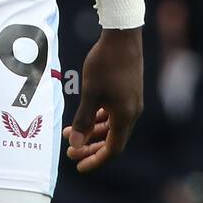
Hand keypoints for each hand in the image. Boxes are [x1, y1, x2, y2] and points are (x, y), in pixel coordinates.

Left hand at [63, 27, 142, 171]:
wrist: (123, 36)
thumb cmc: (105, 64)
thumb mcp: (91, 93)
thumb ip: (83, 120)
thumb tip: (76, 146)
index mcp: (125, 116)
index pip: (112, 149)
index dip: (95, 159)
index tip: (78, 166)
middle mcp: (132, 112)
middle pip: (112, 139)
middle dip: (90, 147)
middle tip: (70, 151)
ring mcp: (131, 101)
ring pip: (111, 125)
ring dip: (92, 131)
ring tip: (70, 131)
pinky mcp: (128, 91)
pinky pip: (114, 113)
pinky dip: (99, 117)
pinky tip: (86, 114)